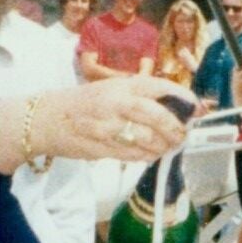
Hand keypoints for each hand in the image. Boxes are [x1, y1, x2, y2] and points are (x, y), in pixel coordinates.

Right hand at [12, 78, 192, 166]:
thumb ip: (141, 97)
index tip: (196, 107)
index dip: (183, 97)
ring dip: (163, 146)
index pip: (159, 87)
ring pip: (147, 139)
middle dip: (176, 128)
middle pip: (157, 116)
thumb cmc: (84, 103)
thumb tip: (178, 108)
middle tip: (181, 135)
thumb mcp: (112, 89)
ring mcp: (107, 127)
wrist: (45, 118)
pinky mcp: (100, 148)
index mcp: (121, 86)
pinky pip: (132, 155)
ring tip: (166, 146)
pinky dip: (146, 156)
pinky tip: (148, 154)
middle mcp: (115, 104)